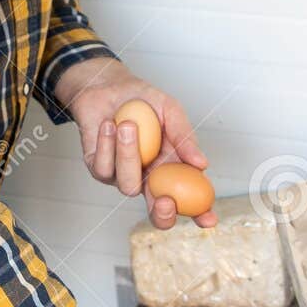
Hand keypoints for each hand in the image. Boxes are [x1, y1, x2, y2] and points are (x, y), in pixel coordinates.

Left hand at [53, 57, 216, 228]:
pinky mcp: (98, 168)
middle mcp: (148, 178)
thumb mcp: (170, 111)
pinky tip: (109, 125)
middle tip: (165, 200)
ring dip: (129, 155)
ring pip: (128, 185)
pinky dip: (107, 144)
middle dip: (161, 214)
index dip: (199, 214)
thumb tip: (202, 164)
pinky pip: (103, 167)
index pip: (188, 199)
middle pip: (156, 214)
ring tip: (128, 124)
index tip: (209, 220)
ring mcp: (121, 176)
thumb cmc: (142, 101)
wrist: (107, 86)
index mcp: (171, 168)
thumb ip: (184, 136)